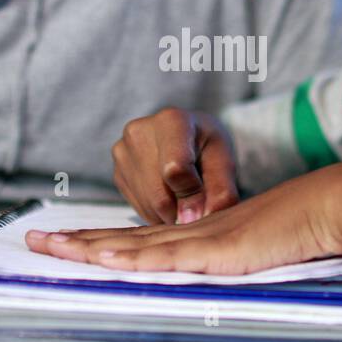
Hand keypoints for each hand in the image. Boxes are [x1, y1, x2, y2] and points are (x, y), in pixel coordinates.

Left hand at [27, 166, 341, 274]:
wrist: (329, 205)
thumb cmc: (300, 229)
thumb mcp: (255, 251)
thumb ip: (231, 260)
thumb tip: (218, 271)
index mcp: (197, 233)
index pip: (138, 239)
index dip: (100, 240)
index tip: (69, 242)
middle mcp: (190, 232)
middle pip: (122, 238)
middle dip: (76, 241)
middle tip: (35, 241)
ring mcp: (200, 239)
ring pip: (132, 245)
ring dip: (87, 247)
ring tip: (49, 247)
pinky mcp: (216, 251)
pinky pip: (165, 256)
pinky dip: (129, 257)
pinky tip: (102, 256)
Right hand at [111, 107, 239, 224]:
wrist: (188, 136)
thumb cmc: (208, 146)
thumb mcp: (225, 163)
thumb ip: (220, 192)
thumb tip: (195, 220)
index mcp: (171, 121)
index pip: (175, 169)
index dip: (193, 196)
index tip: (206, 206)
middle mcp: (139, 132)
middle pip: (160, 195)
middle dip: (183, 211)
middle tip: (199, 207)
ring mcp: (122, 152)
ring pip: (149, 206)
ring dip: (171, 215)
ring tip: (185, 197)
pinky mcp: (116, 173)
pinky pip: (139, 208)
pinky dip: (158, 213)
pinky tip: (170, 196)